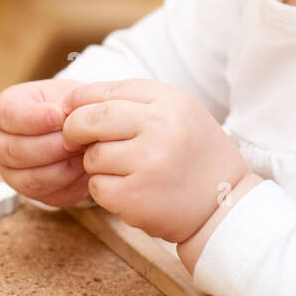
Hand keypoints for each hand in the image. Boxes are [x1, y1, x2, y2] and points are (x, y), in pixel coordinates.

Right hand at [0, 78, 91, 207]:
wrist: (76, 127)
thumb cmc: (67, 106)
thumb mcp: (65, 95)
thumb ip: (65, 104)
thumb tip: (68, 121)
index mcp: (4, 110)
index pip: (9, 116)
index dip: (35, 118)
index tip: (60, 116)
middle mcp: (0, 144)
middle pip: (16, 152)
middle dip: (52, 146)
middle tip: (77, 139)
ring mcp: (12, 173)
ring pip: (32, 179)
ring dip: (63, 167)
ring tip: (85, 153)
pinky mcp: (34, 194)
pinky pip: (50, 195)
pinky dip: (71, 183)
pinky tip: (85, 168)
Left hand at [61, 79, 249, 242]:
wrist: (225, 205)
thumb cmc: (196, 156)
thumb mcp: (180, 114)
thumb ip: (137, 103)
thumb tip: (76, 100)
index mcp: (170, 101)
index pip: (110, 91)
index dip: (81, 100)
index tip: (71, 109)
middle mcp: (160, 127)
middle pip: (91, 120)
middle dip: (74, 129)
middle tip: (74, 139)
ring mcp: (148, 163)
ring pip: (92, 157)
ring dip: (96, 165)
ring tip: (123, 171)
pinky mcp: (136, 196)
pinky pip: (97, 187)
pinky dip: (104, 191)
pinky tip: (128, 191)